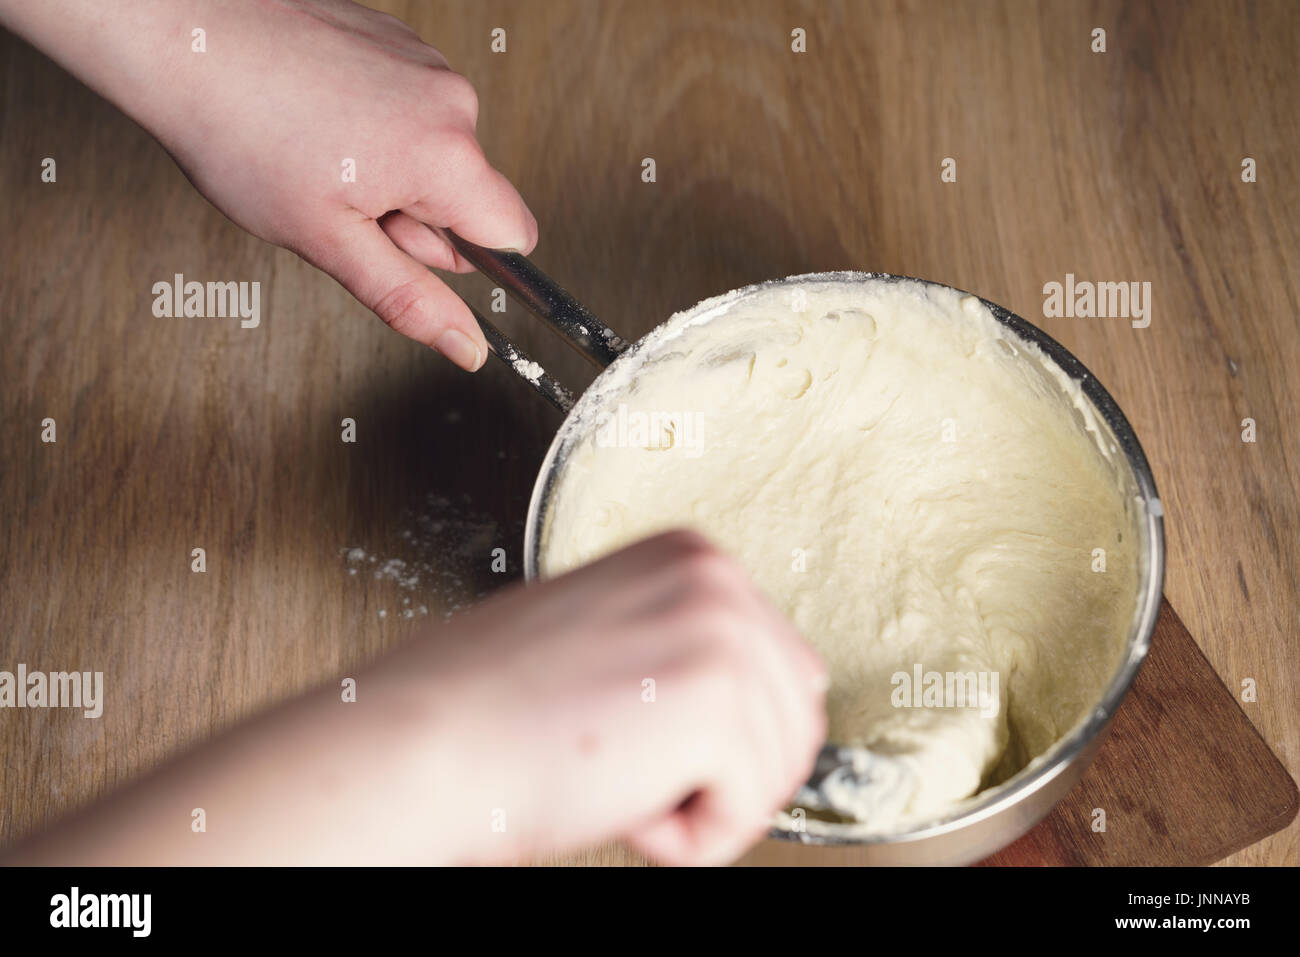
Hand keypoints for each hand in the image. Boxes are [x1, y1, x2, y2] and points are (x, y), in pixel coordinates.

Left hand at [1, 0, 535, 368]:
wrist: (184, 32)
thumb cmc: (239, 129)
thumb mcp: (329, 242)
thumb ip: (410, 300)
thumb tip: (466, 346)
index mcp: (445, 156)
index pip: (516, 236)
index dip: (469, 260)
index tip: (413, 254)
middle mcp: (450, 100)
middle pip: (469, 193)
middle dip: (416, 216)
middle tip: (341, 205)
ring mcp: (424, 62)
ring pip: (437, 150)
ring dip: (392, 170)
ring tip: (320, 157)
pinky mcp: (397, 38)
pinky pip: (411, 106)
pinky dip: (375, 124)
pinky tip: (318, 119)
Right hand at [2, 532, 824, 865]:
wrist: (427, 739)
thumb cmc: (495, 702)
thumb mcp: (612, 634)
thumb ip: (687, 642)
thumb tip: (762, 694)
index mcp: (694, 556)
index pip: (781, 665)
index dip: (723, 731)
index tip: (649, 735)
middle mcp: (718, 580)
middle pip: (795, 720)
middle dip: (724, 770)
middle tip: (633, 768)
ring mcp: (724, 636)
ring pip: (777, 771)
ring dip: (701, 802)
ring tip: (617, 778)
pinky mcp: (718, 706)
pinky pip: (746, 814)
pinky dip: (686, 839)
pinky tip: (619, 801)